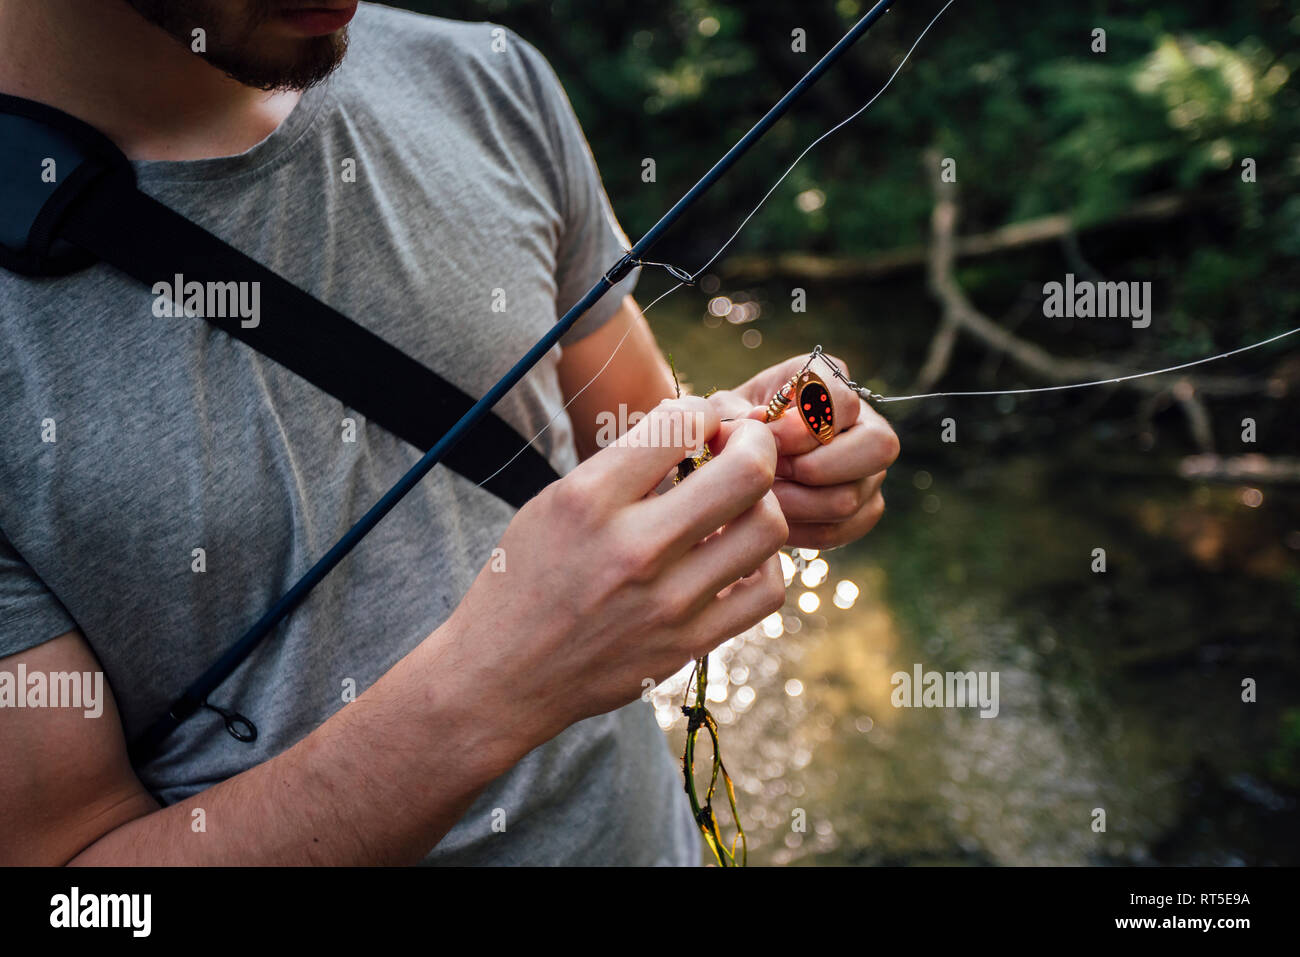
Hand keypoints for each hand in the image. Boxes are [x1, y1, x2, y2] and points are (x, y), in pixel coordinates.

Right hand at [442, 397, 788, 742]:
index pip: (684, 422)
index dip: (705, 410)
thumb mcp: (555, 500)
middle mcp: (633, 548)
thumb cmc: (526, 577)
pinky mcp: (688, 644)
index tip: (701, 423)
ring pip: (768, 528)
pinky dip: (764, 562)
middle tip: (741, 445)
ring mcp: (667, 603)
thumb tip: (706, 424)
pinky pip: (767, 592)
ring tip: (738, 503)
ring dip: (762, 501)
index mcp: (589, 499)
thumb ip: (627, 463)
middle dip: (756, 441)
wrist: (502, 676)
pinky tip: (738, 553)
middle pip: (747, 472)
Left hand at [711, 353, 899, 549]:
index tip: (766, 441)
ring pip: (850, 497)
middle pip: (878, 447)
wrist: (737, 464)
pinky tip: (775, 517)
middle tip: (773, 472)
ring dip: (796, 503)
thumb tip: (761, 422)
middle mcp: (865, 421)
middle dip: (814, 468)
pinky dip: (800, 530)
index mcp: (829, 380)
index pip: (843, 401)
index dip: (803, 428)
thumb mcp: (723, 414)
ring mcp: (871, 468)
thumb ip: (736, 415)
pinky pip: (841, 529)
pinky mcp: (865, 509)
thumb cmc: (733, 430)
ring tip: (762, 497)